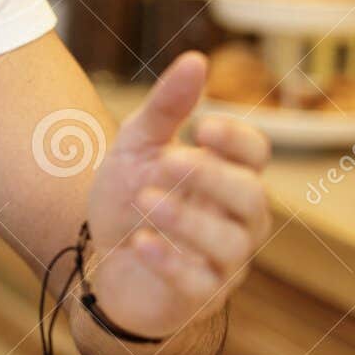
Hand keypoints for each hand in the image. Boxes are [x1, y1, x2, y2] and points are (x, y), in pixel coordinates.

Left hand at [84, 51, 271, 339]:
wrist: (98, 257)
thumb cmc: (129, 197)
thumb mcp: (136, 146)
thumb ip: (165, 108)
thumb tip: (196, 59)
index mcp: (227, 174)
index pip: (255, 153)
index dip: (237, 139)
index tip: (202, 127)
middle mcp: (237, 217)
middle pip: (250, 196)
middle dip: (212, 177)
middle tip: (168, 161)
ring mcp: (224, 259)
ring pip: (231, 242)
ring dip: (187, 219)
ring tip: (145, 199)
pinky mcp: (200, 294)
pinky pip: (199, 283)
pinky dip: (171, 262)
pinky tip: (140, 243)